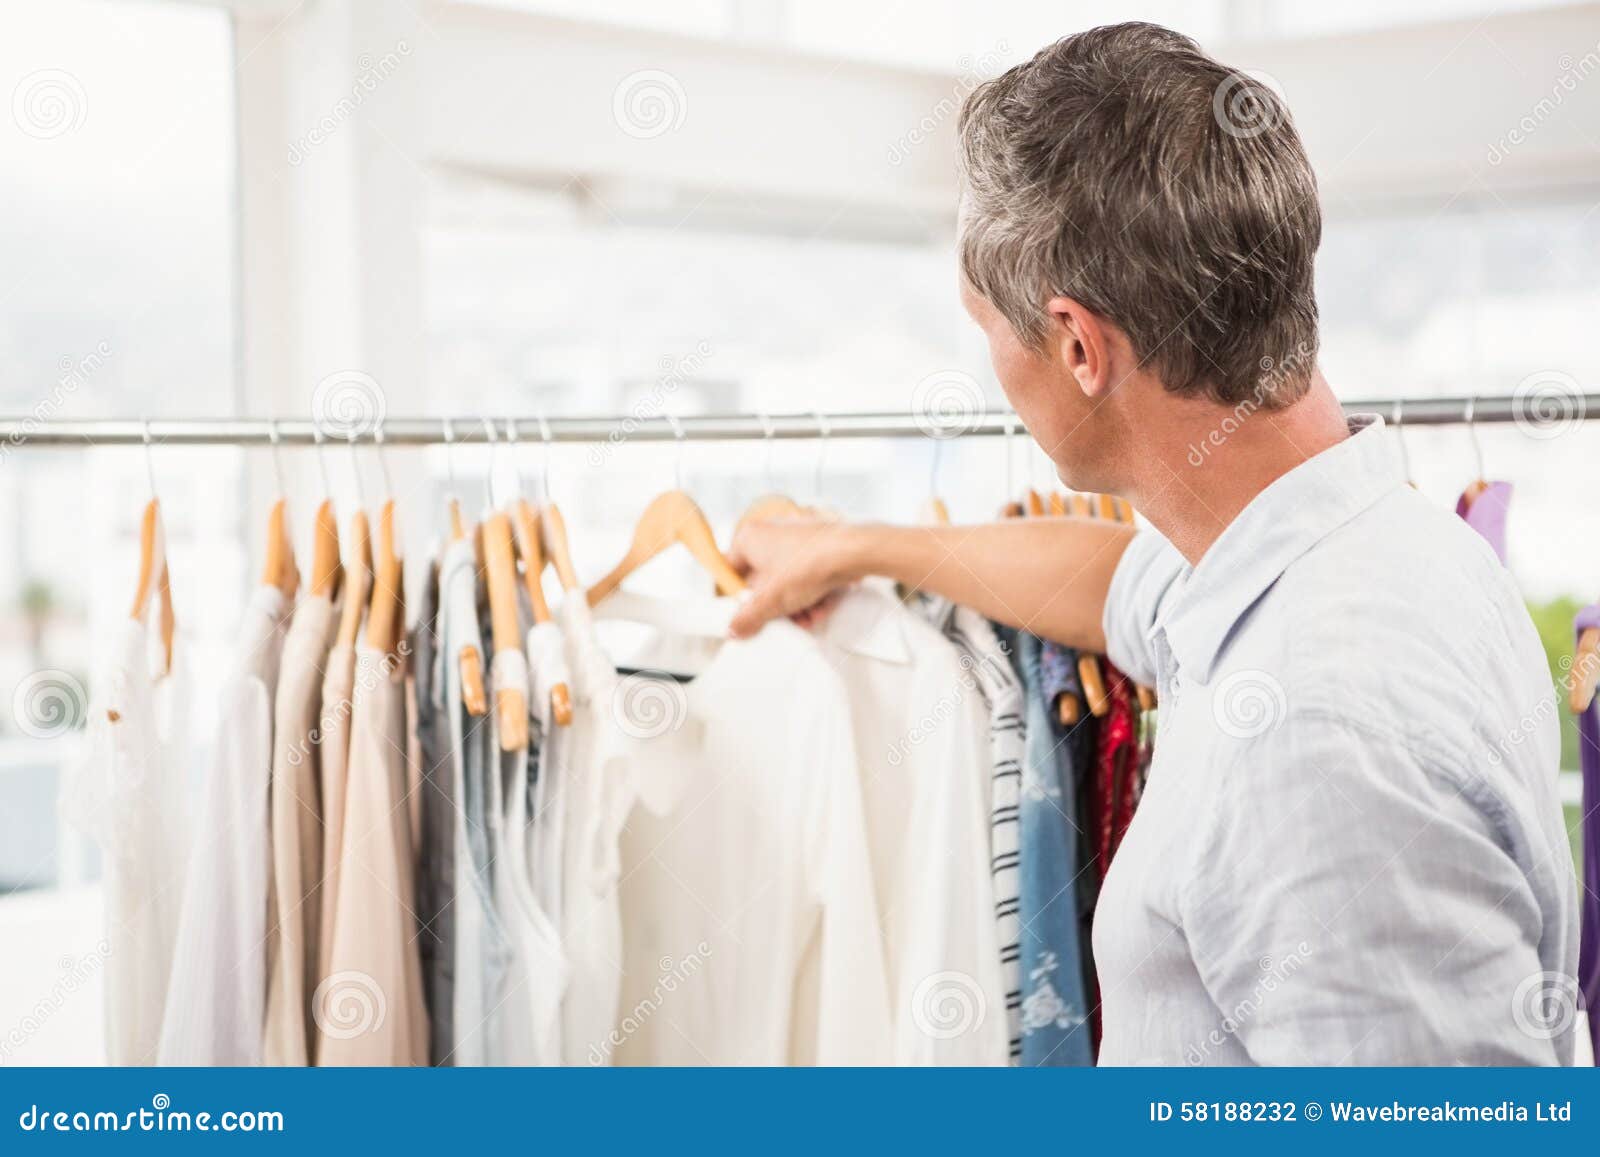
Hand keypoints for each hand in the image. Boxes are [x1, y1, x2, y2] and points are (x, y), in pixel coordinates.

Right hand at [726, 516, 858, 637]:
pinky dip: (813, 593)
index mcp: (749, 538)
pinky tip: (821, 607)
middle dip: (777, 607)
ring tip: (809, 616)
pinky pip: (807, 575)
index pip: (731, 571)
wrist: (852, 552)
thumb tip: (735, 627)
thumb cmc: (809, 562)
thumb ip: (748, 617)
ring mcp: (795, 538)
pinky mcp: (817, 546)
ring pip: (788, 581)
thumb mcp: (770, 600)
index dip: (737, 596)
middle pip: (763, 581)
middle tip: (783, 620)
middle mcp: (770, 533)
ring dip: (798, 605)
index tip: (743, 613)